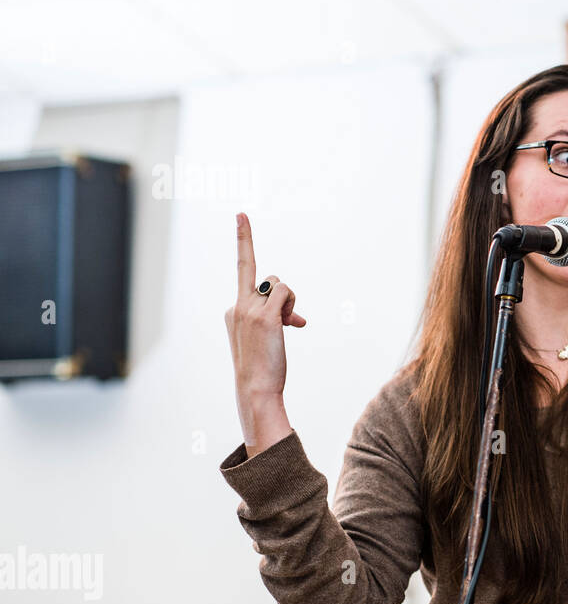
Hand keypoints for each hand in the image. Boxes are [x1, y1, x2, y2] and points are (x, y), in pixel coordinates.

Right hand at [224, 212, 303, 454]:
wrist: (255, 388)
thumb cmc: (264, 368)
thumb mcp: (268, 338)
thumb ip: (278, 319)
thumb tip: (298, 318)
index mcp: (233, 311)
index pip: (242, 268)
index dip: (244, 239)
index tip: (243, 215)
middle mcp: (236, 305)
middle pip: (269, 278)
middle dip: (284, 296)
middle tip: (290, 321)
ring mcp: (247, 309)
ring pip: (280, 285)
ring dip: (290, 303)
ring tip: (286, 327)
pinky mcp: (263, 316)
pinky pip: (286, 293)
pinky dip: (292, 306)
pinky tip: (290, 326)